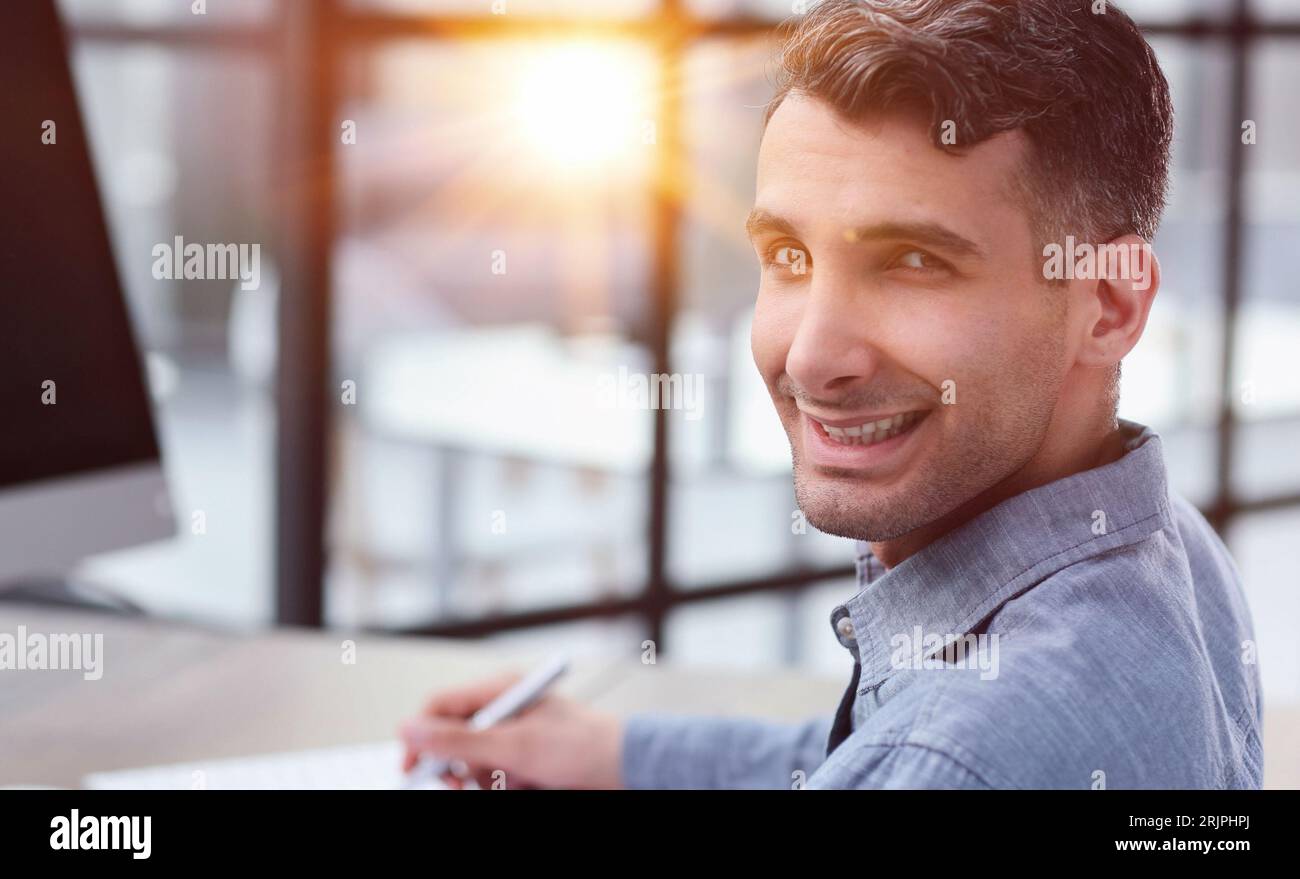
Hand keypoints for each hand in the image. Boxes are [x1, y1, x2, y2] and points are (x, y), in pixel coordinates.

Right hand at [398, 673, 623, 789]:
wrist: (626, 770)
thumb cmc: (584, 745)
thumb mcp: (514, 744)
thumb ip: (458, 739)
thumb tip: (410, 729)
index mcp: (500, 692)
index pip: (441, 707)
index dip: (421, 736)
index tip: (413, 768)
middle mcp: (504, 713)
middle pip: (453, 741)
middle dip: (455, 767)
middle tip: (461, 784)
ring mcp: (514, 740)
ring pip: (472, 767)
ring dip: (484, 781)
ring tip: (513, 783)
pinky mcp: (524, 765)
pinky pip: (493, 780)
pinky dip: (503, 787)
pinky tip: (526, 785)